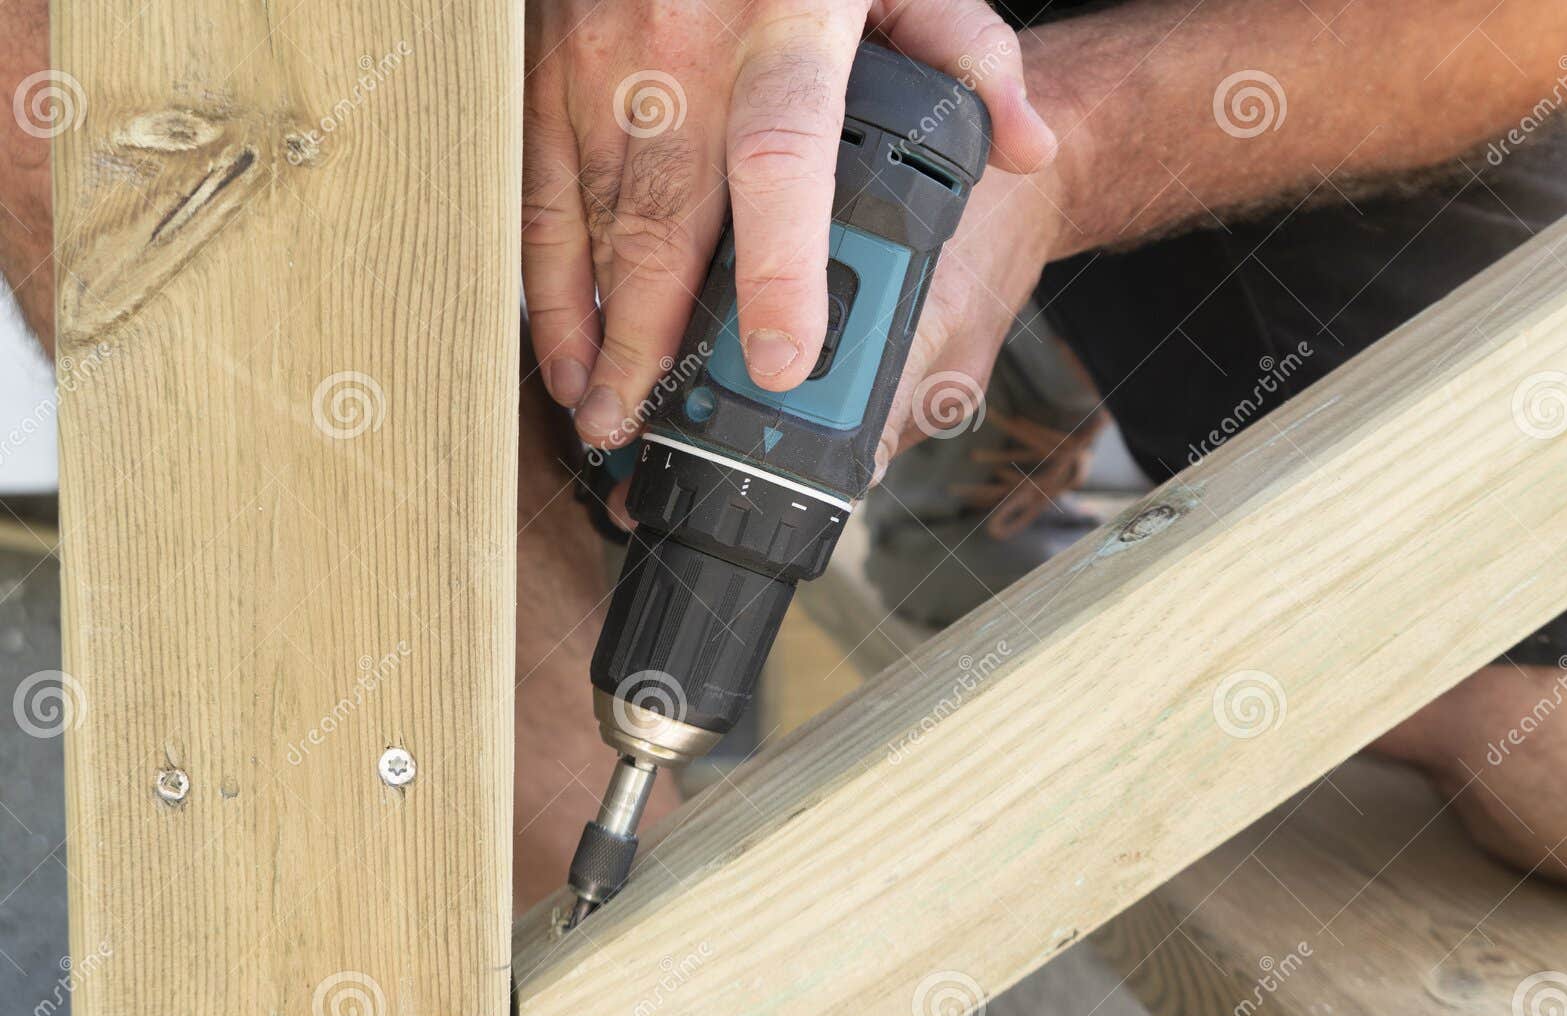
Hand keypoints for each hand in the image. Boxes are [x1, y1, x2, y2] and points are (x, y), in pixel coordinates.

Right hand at [522, 0, 1057, 450]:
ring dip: (594, 327)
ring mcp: (600, 62)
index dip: (779, 269)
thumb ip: (970, 52)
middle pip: (663, 224)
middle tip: (646, 426)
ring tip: (603, 410)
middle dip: (651, 342)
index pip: (783, 161)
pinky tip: (560, 338)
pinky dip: (546, 276)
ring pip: (595, 222)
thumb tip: (1026, 147)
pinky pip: (540, 193)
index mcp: (787, 29)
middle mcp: (680, 53)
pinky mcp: (550, 70)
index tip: (781, 359)